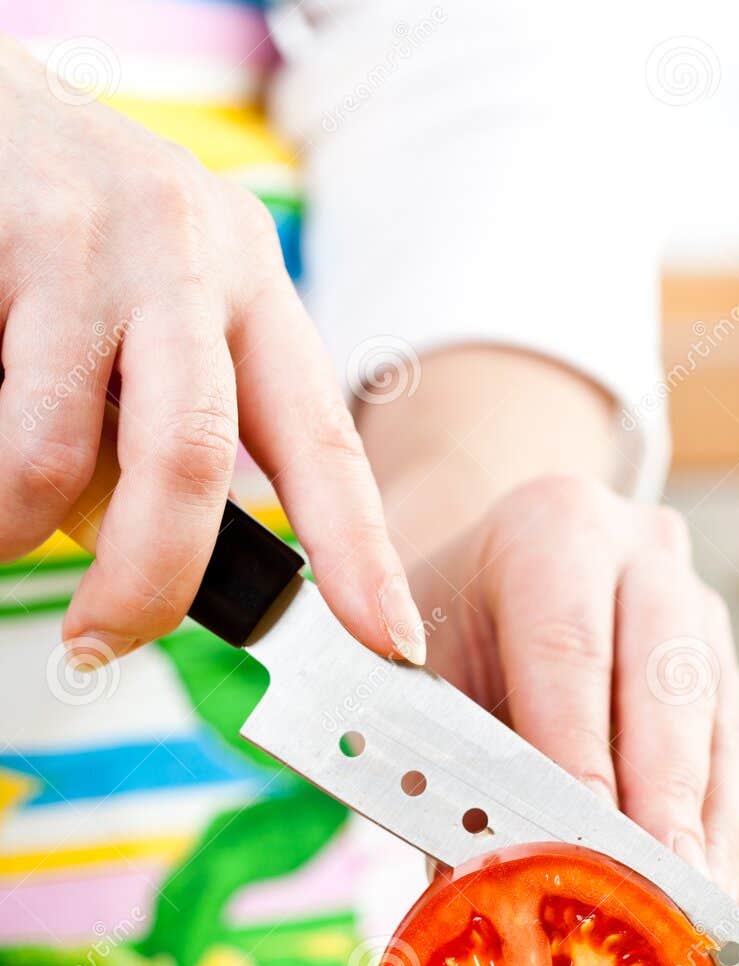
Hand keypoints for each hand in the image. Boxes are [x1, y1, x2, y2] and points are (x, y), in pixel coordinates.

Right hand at [0, 38, 422, 663]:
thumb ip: (177, 427)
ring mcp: (88, 241)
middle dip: (148, 582)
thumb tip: (166, 564)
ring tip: (5, 525)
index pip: (324, 440)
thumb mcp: (160, 315)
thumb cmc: (74, 239)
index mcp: (253, 285)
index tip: (390, 642)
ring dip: (18, 524)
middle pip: (192, 462)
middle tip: (104, 643)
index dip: (363, 553)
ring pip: (56, 453)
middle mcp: (187, 253)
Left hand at [406, 476, 738, 901]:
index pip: (569, 648)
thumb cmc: (443, 635)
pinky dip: (723, 836)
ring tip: (689, 918)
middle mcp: (644, 557)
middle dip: (662, 802)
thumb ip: (435, 765)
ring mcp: (700, 612)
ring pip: (717, 728)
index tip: (585, 840)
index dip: (580, 751)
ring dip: (704, 832)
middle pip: (667, 685)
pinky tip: (706, 901)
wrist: (492, 580)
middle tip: (660, 892)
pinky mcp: (728, 672)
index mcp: (553, 530)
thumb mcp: (414, 674)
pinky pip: (738, 760)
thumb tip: (463, 891)